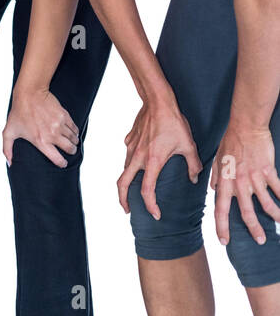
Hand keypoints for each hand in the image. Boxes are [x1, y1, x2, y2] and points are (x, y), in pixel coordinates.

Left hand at [4, 86, 78, 167]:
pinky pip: (75, 128)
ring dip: (74, 141)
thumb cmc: (18, 112)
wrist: (29, 94)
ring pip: (74, 139)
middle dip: (71, 151)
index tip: (63, 163)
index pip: (58, 159)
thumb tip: (10, 164)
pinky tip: (71, 132)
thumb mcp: (9, 131)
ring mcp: (60, 125)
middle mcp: (52, 135)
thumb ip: (7, 149)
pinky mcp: (65, 116)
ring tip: (71, 141)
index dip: (62, 163)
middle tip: (69, 150)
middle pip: (70, 149)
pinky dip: (75, 132)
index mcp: (40, 141)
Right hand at [117, 92, 202, 218]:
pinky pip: (128, 155)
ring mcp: (131, 148)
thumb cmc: (174, 122)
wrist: (157, 101)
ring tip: (134, 189)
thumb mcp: (189, 145)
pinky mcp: (129, 139)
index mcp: (153, 161)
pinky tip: (141, 161)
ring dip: (128, 182)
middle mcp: (138, 157)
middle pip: (122, 183)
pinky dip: (132, 163)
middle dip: (123, 199)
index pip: (146, 190)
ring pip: (125, 169)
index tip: (156, 214)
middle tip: (128, 209)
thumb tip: (194, 178)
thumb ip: (193, 164)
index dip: (150, 206)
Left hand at [211, 121, 279, 246]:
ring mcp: (254, 177)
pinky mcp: (268, 171)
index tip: (224, 241)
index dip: (222, 226)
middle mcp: (238, 182)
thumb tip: (212, 189)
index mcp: (224, 181)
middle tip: (260, 241)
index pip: (220, 209)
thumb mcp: (216, 160)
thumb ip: (215, 177)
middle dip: (253, 229)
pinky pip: (278, 189)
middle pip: (245, 212)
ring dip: (275, 216)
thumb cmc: (229, 142)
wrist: (245, 127)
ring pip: (266, 204)